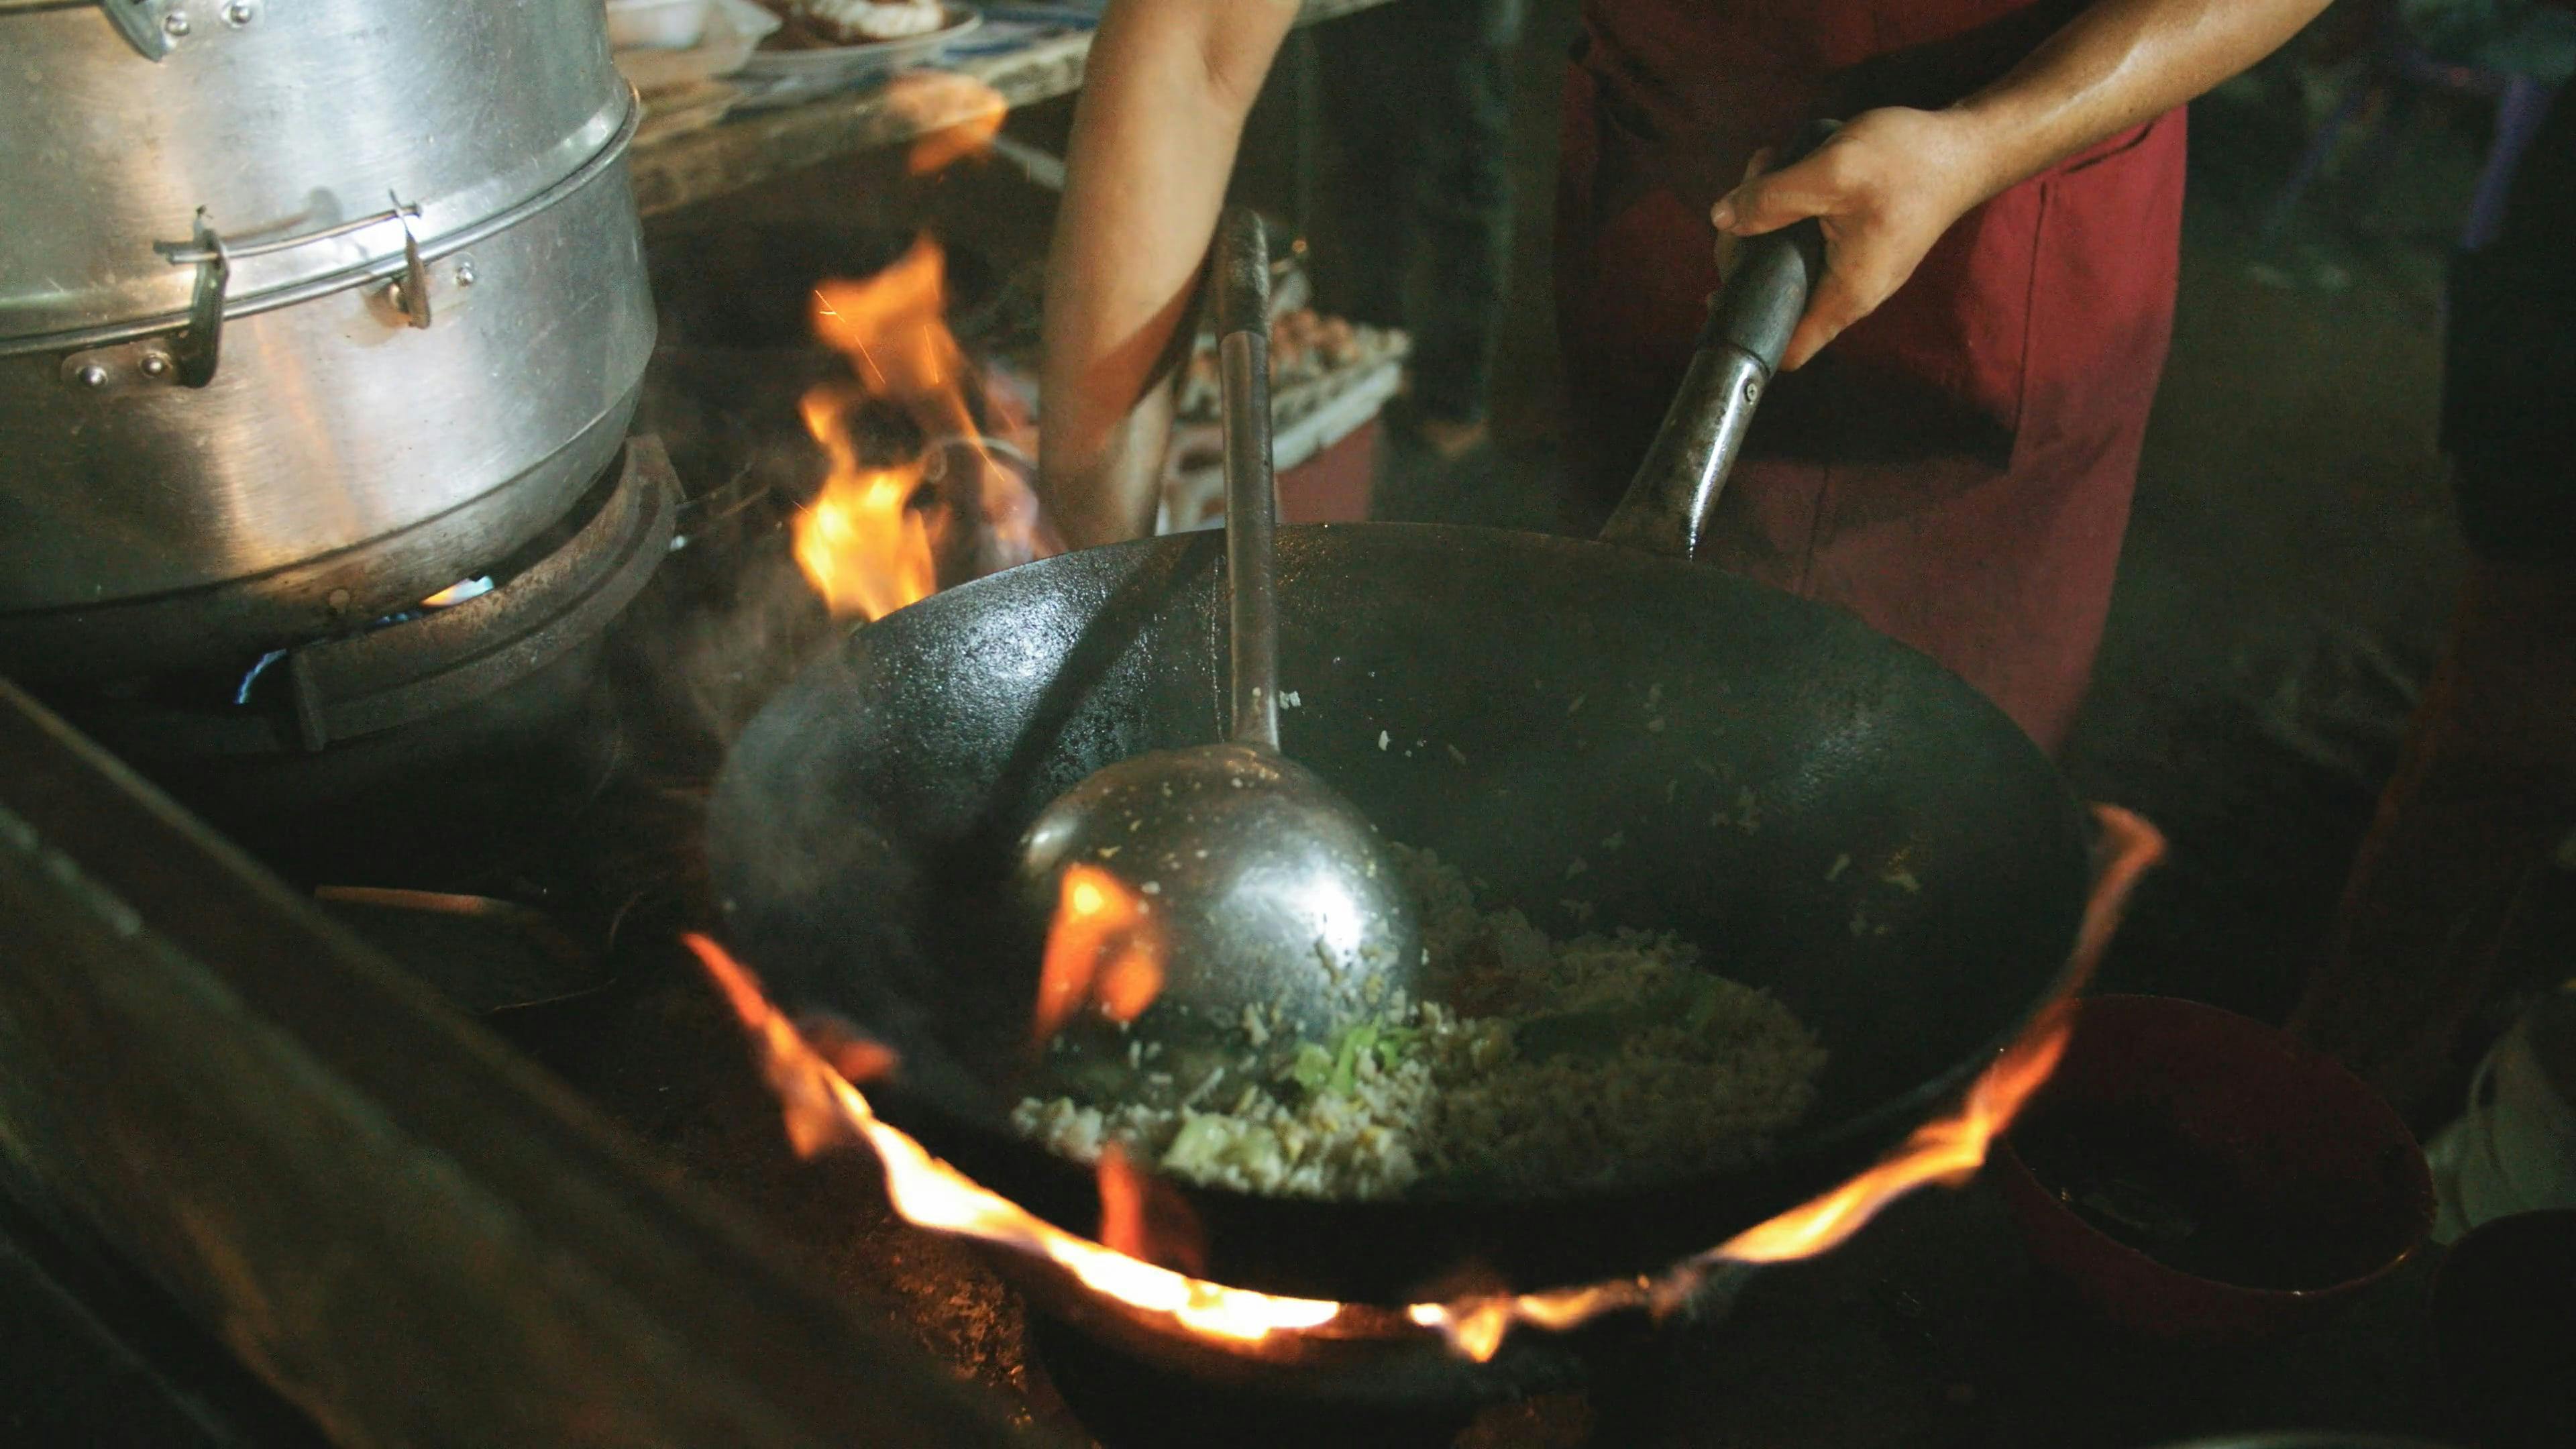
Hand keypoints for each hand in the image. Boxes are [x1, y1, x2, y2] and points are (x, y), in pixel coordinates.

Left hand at [1710, 107, 1997, 370]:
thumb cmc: (1910, 162)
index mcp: (1845, 294)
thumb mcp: (1833, 173)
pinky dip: (1785, 209)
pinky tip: (1780, 169)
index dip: (1747, 332)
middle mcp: (1848, 293)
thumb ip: (1772, 199)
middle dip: (1744, 249)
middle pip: (1775, 298)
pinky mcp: (1852, 246)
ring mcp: (1851, 270)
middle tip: (1742, 197)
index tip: (1718, 294)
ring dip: (1761, 218)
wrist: (1966, 147)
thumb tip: (1722, 220)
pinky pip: (1803, 241)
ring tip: (1761, 168)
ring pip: (1784, 263)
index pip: (1788, 349)